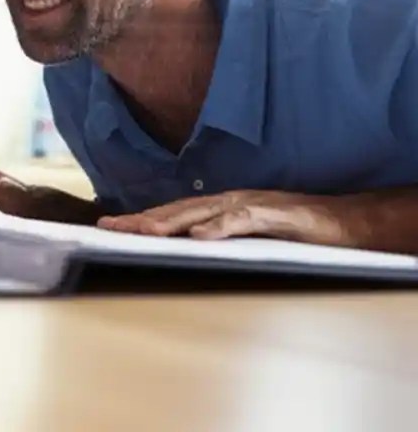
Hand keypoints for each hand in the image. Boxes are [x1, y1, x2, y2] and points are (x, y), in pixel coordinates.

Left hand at [96, 189, 351, 244]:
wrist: (345, 223)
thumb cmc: (296, 232)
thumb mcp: (248, 239)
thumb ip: (219, 240)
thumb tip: (184, 251)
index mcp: (219, 208)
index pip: (171, 214)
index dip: (140, 219)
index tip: (107, 227)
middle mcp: (229, 201)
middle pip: (177, 210)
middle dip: (142, 219)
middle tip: (108, 228)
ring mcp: (251, 205)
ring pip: (203, 212)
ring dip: (171, 221)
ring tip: (142, 231)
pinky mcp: (276, 215)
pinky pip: (244, 221)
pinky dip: (221, 227)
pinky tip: (200, 236)